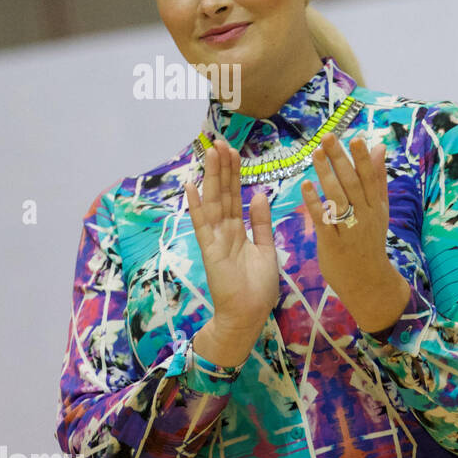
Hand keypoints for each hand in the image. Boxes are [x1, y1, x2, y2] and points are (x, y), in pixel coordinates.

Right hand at [183, 137, 278, 331]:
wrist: (248, 315)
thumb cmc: (258, 287)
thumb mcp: (267, 249)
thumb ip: (261, 222)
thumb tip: (258, 195)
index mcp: (238, 231)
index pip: (235, 196)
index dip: (234, 174)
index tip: (233, 151)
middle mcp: (224, 231)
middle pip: (223, 193)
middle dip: (222, 168)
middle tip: (219, 142)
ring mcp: (215, 239)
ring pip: (213, 202)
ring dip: (211, 178)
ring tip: (210, 153)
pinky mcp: (210, 251)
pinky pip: (202, 225)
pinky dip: (196, 206)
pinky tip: (190, 187)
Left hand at [302, 132, 406, 331]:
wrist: (369, 281)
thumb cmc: (370, 241)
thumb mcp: (379, 210)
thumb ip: (378, 179)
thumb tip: (379, 148)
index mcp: (375, 206)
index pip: (370, 177)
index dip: (362, 158)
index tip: (355, 138)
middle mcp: (364, 216)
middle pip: (352, 184)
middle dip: (340, 160)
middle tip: (328, 137)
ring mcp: (349, 230)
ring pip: (337, 199)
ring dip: (326, 175)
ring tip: (315, 154)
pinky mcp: (333, 244)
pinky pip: (324, 220)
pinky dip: (315, 203)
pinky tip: (305, 186)